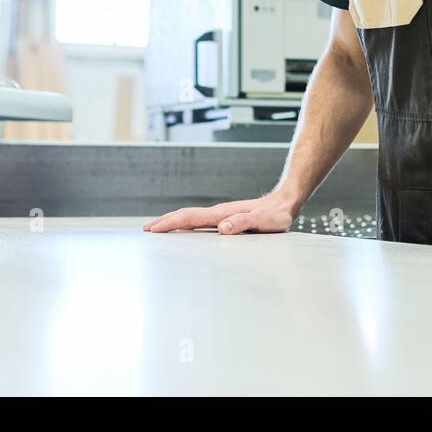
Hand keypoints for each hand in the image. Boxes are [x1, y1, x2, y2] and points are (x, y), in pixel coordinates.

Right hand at [143, 191, 298, 235]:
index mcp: (223, 214)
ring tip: (158, 228)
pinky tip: (185, 229)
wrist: (285, 202)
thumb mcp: (264, 221)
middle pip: (187, 215)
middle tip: (146, 229)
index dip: (171, 223)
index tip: (154, 229)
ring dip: (173, 222)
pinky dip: (187, 224)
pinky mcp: (226, 218)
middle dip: (166, 222)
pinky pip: (201, 221)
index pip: (192, 218)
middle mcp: (219, 213)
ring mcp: (222, 214)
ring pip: (192, 217)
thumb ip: (244, 223)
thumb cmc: (276, 214)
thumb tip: (223, 228)